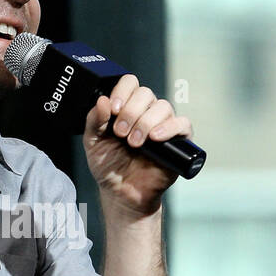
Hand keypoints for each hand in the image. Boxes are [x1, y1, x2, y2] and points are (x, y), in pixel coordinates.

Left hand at [83, 74, 192, 216]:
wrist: (121, 193)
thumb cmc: (109, 166)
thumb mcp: (93, 143)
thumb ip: (94, 121)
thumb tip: (101, 100)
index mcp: (126, 107)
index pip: (130, 83)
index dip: (122, 92)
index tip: (113, 109)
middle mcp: (146, 112)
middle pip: (146, 94)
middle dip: (131, 112)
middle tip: (120, 133)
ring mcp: (163, 125)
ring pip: (163, 107)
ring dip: (146, 122)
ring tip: (134, 142)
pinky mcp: (177, 141)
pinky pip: (183, 124)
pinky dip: (170, 127)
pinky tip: (155, 137)